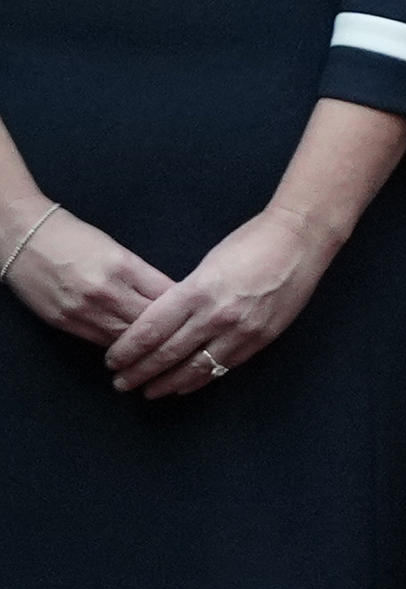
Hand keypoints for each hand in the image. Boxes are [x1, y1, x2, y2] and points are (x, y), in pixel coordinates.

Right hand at [5, 204, 171, 349]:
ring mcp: (83, 310)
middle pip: (150, 323)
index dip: (186, 310)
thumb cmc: (74, 237)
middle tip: (187, 339)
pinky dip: (120, 345)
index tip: (198, 316)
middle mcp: (105, 291)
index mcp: (124, 267)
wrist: (24, 237)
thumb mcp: (116, 249)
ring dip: (146, 346)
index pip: (167, 296)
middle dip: (170, 332)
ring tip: (164, 351)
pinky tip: (134, 350)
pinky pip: (102, 342)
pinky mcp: (65, 322)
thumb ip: (142, 275)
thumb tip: (172, 298)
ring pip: (127, 338)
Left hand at [104, 203, 352, 397]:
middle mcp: (216, 315)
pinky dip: (200, 379)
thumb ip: (186, 297)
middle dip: (139, 372)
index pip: (150, 331)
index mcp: (197, 291)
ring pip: (195, 367)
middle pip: (167, 353)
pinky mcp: (261, 339)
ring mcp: (241, 331)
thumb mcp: (207, 265)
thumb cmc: (249, 243)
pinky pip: (223, 366)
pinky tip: (184, 385)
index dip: (127, 351)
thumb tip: (162, 324)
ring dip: (167, 383)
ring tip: (148, 391)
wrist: (299, 241)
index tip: (112, 361)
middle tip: (120, 383)